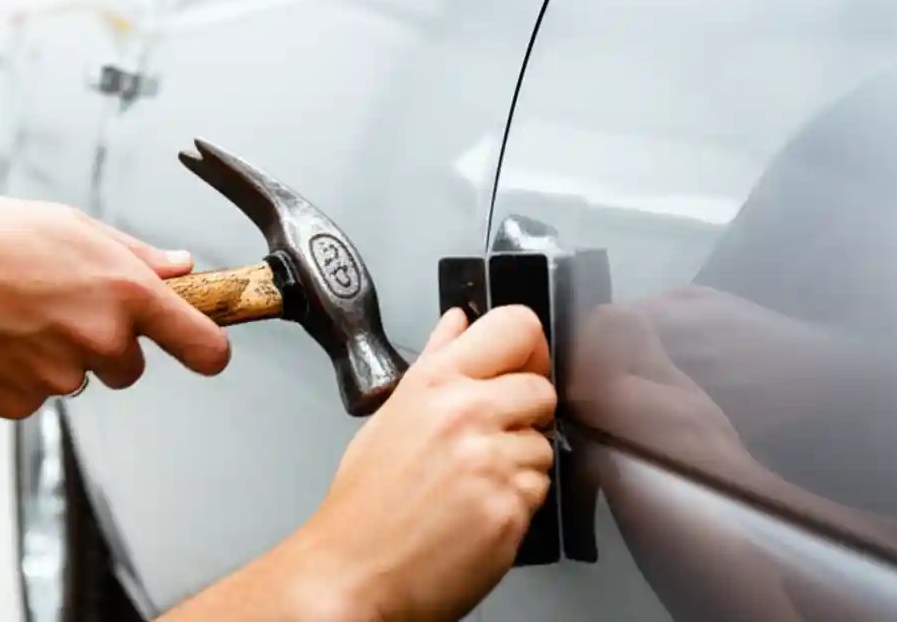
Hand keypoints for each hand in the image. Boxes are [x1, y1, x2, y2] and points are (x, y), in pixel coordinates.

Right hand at [0, 192, 228, 418]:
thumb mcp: (74, 228)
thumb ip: (138, 256)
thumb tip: (182, 268)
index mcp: (127, 294)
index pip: (201, 343)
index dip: (209, 351)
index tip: (210, 353)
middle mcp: (102, 339)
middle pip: (128, 367)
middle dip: (104, 345)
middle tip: (57, 309)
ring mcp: (60, 377)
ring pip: (77, 379)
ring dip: (56, 358)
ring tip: (14, 317)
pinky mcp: (19, 404)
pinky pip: (34, 398)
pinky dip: (17, 377)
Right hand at [161, 305, 554, 621]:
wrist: (353, 573)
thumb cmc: (365, 504)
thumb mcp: (392, 415)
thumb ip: (436, 362)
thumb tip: (460, 323)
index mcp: (435, 382)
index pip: (517, 327)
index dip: (529, 350)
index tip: (521, 370)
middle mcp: (466, 412)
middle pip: (542, 389)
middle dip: (525, 416)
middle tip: (488, 443)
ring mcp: (490, 460)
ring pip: (544, 445)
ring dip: (520, 465)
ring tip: (471, 485)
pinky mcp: (509, 505)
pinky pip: (539, 490)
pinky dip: (516, 503)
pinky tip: (476, 511)